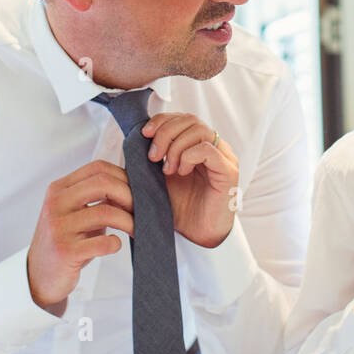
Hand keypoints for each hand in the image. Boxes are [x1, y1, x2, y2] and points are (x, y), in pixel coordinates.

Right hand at [27, 160, 133, 315]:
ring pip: (106, 212)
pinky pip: (102, 242)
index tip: (137, 190)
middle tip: (141, 209)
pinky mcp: (65, 251)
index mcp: (59, 189)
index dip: (123, 176)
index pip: (97, 168)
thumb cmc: (65, 241)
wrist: (39, 276)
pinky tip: (116, 244)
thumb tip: (133, 187)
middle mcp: (56, 204)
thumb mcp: (75, 213)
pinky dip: (116, 243)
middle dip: (129, 195)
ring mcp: (59, 227)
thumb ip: (96, 197)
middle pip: (103, 183)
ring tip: (136, 229)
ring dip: (129, 221)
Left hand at [141, 112, 238, 247]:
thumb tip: (124, 145)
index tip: (144, 134)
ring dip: (175, 146)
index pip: (182, 118)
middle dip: (165, 133)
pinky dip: (189, 157)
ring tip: (167, 169)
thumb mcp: (156, 180)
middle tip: (153, 157)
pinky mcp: (229, 171)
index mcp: (197, 145)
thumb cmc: (180, 209)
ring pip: (199, 130)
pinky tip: (182, 172)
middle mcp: (214, 147)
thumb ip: (146, 161)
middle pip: (190, 119)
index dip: (162, 121)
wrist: (196, 235)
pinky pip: (208, 149)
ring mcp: (224, 157)